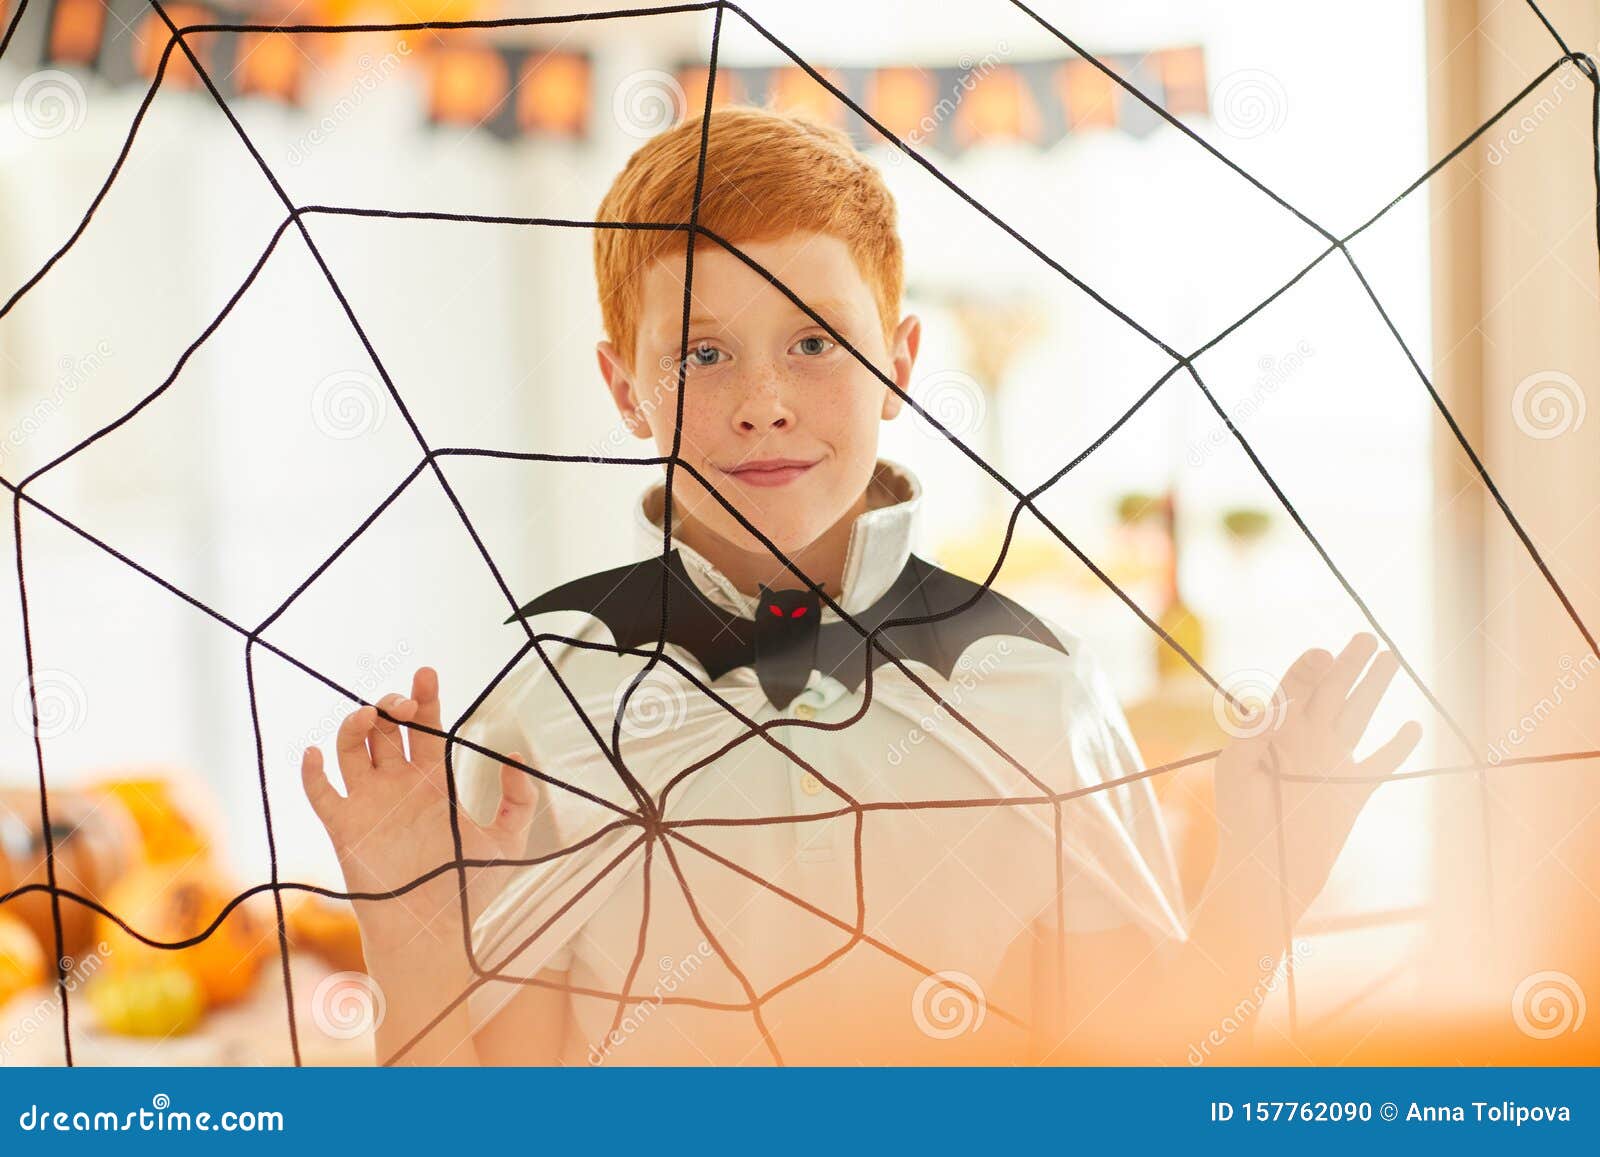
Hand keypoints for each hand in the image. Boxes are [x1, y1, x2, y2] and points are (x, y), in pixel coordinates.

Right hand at [301, 665, 539, 950]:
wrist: (433, 933)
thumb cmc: (469, 890)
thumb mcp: (508, 841)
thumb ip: (519, 800)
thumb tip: (517, 758)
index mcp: (433, 780)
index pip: (425, 726)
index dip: (424, 697)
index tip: (427, 674)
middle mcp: (397, 785)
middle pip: (384, 727)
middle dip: (389, 705)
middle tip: (405, 707)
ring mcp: (368, 803)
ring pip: (349, 748)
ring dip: (353, 726)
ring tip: (368, 718)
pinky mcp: (343, 828)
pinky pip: (319, 792)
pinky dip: (311, 770)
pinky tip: (316, 753)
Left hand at [1211, 633, 1421, 927]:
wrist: (1266, 873)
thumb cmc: (1242, 819)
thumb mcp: (1240, 767)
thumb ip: (1260, 729)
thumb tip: (1277, 708)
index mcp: (1274, 733)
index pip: (1294, 688)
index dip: (1308, 669)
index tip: (1324, 652)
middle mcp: (1305, 743)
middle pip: (1332, 693)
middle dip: (1349, 665)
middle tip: (1367, 636)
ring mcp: (1330, 766)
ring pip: (1359, 716)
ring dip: (1374, 688)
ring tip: (1391, 658)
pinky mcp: (1352, 793)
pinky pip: (1380, 764)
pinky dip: (1398, 748)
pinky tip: (1412, 727)